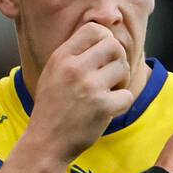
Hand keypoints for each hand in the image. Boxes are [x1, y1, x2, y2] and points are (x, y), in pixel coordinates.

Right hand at [22, 22, 134, 161]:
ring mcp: (89, 87)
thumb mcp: (52, 73)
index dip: (105, 39)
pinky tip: (109, 108)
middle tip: (111, 75)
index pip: (94, 29)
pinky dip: (121, 103)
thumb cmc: (52, 108)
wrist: (45, 142)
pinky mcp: (102, 107)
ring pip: (123, 67)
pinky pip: (127, 95)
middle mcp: (75, 68)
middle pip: (113, 45)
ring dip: (121, 80)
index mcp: (61, 57)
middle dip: (118, 59)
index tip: (103, 56)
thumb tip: (104, 36)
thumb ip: (73, 55)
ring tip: (110, 91)